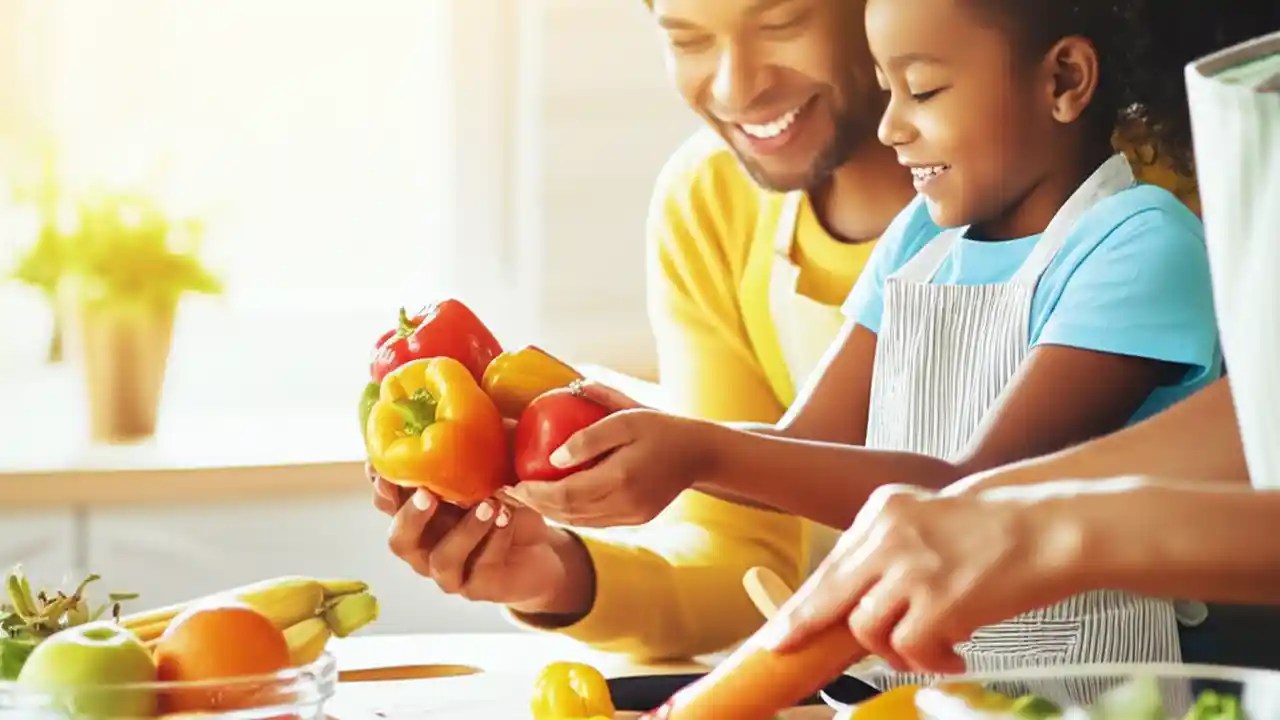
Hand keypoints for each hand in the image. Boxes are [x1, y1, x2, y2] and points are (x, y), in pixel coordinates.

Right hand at [367, 462, 594, 616]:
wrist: (540, 550)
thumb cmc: (507, 504)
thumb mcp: (491, 472)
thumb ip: (472, 449)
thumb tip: (464, 406)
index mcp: (420, 513)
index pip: (386, 501)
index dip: (379, 484)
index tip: (381, 463)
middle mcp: (426, 545)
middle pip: (399, 539)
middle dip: (410, 516)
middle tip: (428, 493)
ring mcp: (449, 572)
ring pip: (442, 558)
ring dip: (465, 529)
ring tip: (491, 504)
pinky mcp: (477, 587)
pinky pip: (481, 567)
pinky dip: (496, 540)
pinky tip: (510, 519)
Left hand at [506, 382, 719, 526]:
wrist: (699, 453)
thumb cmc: (660, 427)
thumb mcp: (626, 418)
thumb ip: (590, 437)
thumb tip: (555, 457)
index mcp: (621, 478)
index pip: (566, 494)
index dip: (534, 493)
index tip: (510, 483)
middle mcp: (624, 504)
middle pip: (568, 512)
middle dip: (534, 505)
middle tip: (508, 492)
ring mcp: (631, 516)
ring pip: (580, 521)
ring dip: (549, 511)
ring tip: (525, 497)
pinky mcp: (635, 520)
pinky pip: (594, 521)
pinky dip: (570, 512)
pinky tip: (554, 500)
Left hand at [762, 484, 1080, 673]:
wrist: (1051, 527)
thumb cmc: (1000, 527)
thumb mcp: (928, 519)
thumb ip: (890, 551)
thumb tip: (858, 601)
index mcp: (884, 511)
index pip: (830, 565)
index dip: (804, 604)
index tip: (781, 629)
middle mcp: (889, 536)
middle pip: (828, 595)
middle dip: (804, 629)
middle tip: (787, 649)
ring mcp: (911, 570)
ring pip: (867, 629)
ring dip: (894, 650)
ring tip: (928, 646)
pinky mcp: (938, 604)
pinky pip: (908, 650)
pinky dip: (927, 660)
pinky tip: (953, 652)